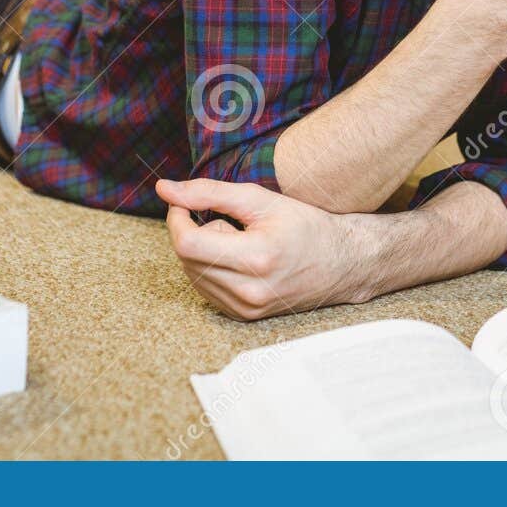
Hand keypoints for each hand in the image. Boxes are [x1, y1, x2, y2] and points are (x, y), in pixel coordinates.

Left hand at [156, 178, 372, 320]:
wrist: (342, 263)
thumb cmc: (306, 225)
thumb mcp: (261, 200)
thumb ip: (210, 192)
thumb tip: (164, 189)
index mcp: (256, 259)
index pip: (188, 243)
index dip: (177, 217)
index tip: (185, 202)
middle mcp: (249, 291)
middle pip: (187, 258)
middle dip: (193, 231)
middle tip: (224, 218)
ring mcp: (246, 308)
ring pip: (192, 274)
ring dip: (201, 251)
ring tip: (237, 240)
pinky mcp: (244, 316)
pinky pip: (205, 289)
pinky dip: (210, 269)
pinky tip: (236, 259)